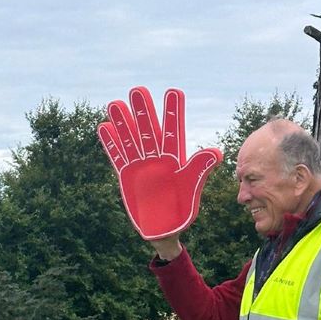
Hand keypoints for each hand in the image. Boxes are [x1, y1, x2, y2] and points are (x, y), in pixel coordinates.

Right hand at [98, 87, 221, 240]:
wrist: (164, 230)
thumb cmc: (182, 210)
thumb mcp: (192, 188)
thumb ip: (200, 169)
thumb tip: (216, 152)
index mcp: (174, 158)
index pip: (173, 130)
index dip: (172, 112)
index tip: (173, 92)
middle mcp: (156, 158)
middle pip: (148, 130)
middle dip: (143, 111)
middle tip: (137, 90)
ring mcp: (140, 165)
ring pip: (130, 139)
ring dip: (122, 123)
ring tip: (115, 104)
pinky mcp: (127, 175)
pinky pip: (117, 156)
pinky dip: (110, 144)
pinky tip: (103, 127)